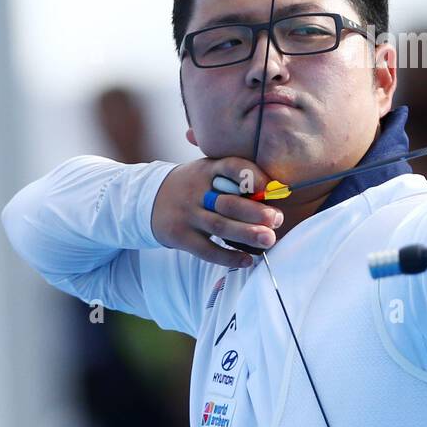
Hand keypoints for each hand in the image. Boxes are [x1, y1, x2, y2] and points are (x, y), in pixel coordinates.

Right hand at [151, 158, 283, 267]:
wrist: (149, 199)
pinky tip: (248, 260)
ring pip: (219, 226)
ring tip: (269, 239)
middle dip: (255, 212)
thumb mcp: (207, 173)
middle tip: (277, 219)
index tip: (269, 188)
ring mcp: (187, 214)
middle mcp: (196, 190)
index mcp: (208, 169)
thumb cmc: (194, 187)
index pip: (231, 166)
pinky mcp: (180, 235)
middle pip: (228, 202)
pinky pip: (206, 250)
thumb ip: (234, 181)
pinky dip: (228, 257)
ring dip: (246, 234)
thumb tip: (274, 195)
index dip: (251, 176)